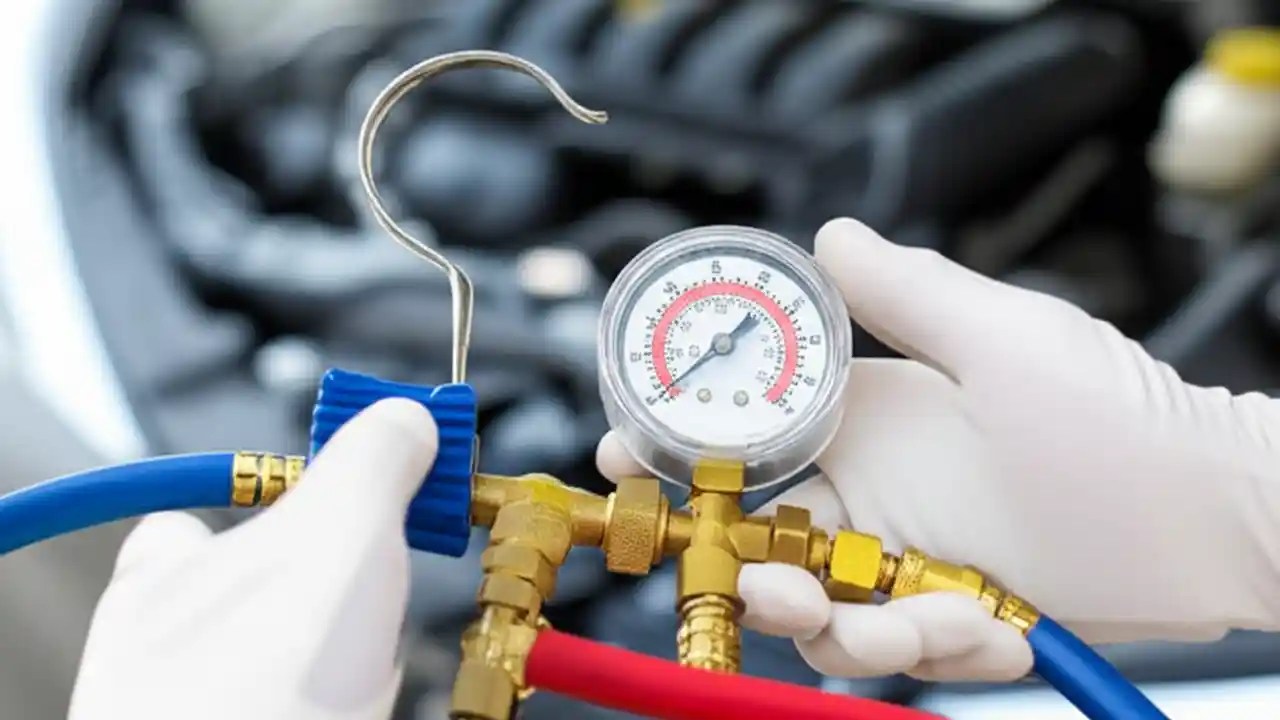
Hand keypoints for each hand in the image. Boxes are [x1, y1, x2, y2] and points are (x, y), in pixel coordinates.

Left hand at [70, 399, 436, 719]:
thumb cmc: (248, 697)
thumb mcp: (339, 529)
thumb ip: (373, 461)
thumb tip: (408, 418)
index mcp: (166, 575)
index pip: (206, 516)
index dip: (288, 505)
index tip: (363, 490)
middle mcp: (172, 648)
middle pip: (281, 590)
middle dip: (348, 592)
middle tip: (376, 596)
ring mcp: (210, 706)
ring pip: (309, 658)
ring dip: (362, 653)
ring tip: (369, 670)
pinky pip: (322, 704)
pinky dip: (360, 701)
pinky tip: (365, 707)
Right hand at [598, 218, 1279, 681]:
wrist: (1204, 515)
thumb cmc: (1115, 416)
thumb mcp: (1004, 338)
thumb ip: (908, 292)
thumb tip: (826, 236)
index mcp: (874, 420)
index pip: (751, 436)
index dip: (685, 450)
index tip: (630, 454)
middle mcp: (879, 493)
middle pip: (766, 537)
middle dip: (744, 566)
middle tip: (760, 582)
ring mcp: (912, 561)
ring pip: (822, 607)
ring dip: (836, 627)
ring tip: (892, 621)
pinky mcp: (953, 619)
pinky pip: (898, 649)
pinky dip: (920, 650)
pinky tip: (966, 628)